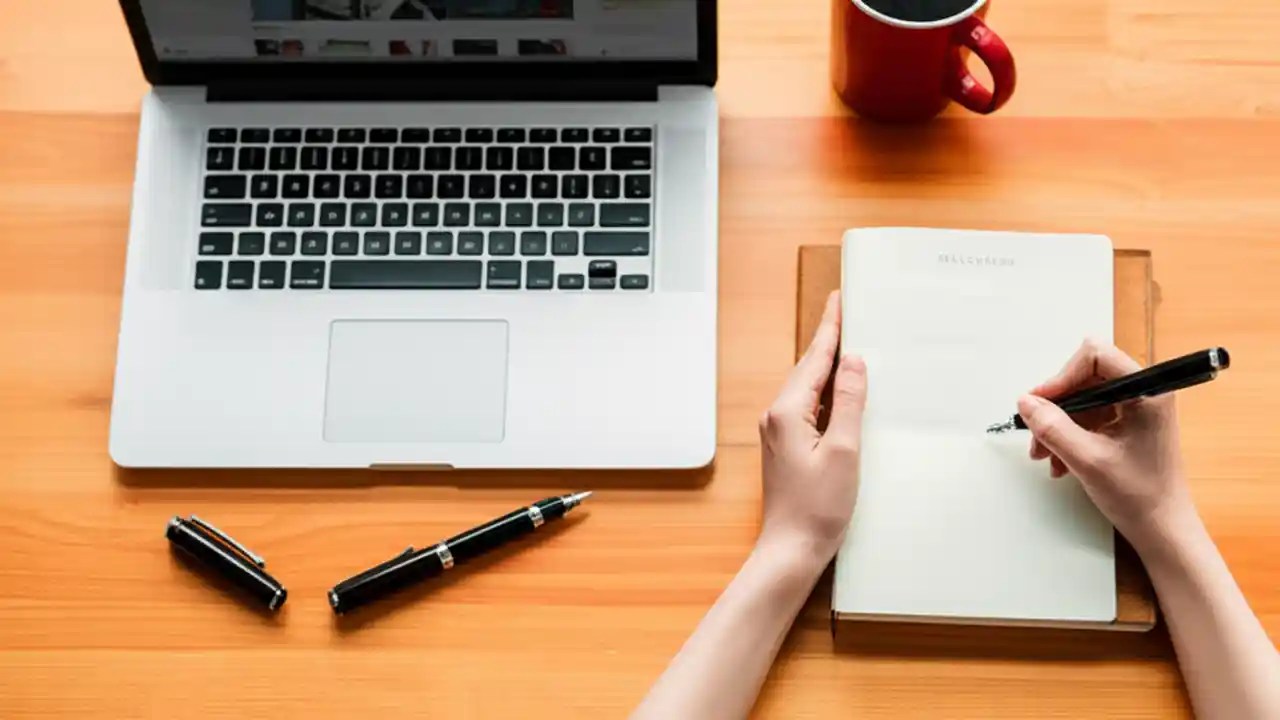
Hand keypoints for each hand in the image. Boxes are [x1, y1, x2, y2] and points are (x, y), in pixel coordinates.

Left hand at [757, 292, 867, 569]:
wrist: (790, 550)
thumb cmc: (817, 508)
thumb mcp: (844, 451)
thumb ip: (850, 403)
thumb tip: (853, 363)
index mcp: (787, 411)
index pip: (814, 358)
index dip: (830, 327)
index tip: (838, 299)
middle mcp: (777, 416)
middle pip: (809, 369)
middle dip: (831, 341)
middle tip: (849, 312)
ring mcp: (779, 432)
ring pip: (809, 389)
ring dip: (831, 368)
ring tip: (852, 344)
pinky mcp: (787, 448)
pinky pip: (810, 408)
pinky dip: (829, 395)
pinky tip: (845, 394)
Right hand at [1018, 340, 1197, 551]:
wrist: (1162, 528)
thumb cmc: (1140, 497)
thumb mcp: (1087, 460)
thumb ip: (1053, 427)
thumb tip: (1026, 403)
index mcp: (1147, 392)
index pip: (1096, 357)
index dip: (1062, 376)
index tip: (1040, 402)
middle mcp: (1144, 392)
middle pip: (1085, 377)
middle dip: (1057, 405)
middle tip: (1037, 431)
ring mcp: (1136, 408)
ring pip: (1082, 398)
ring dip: (1058, 424)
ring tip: (1045, 454)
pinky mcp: (1127, 423)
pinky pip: (1088, 416)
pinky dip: (1069, 434)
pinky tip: (1060, 459)